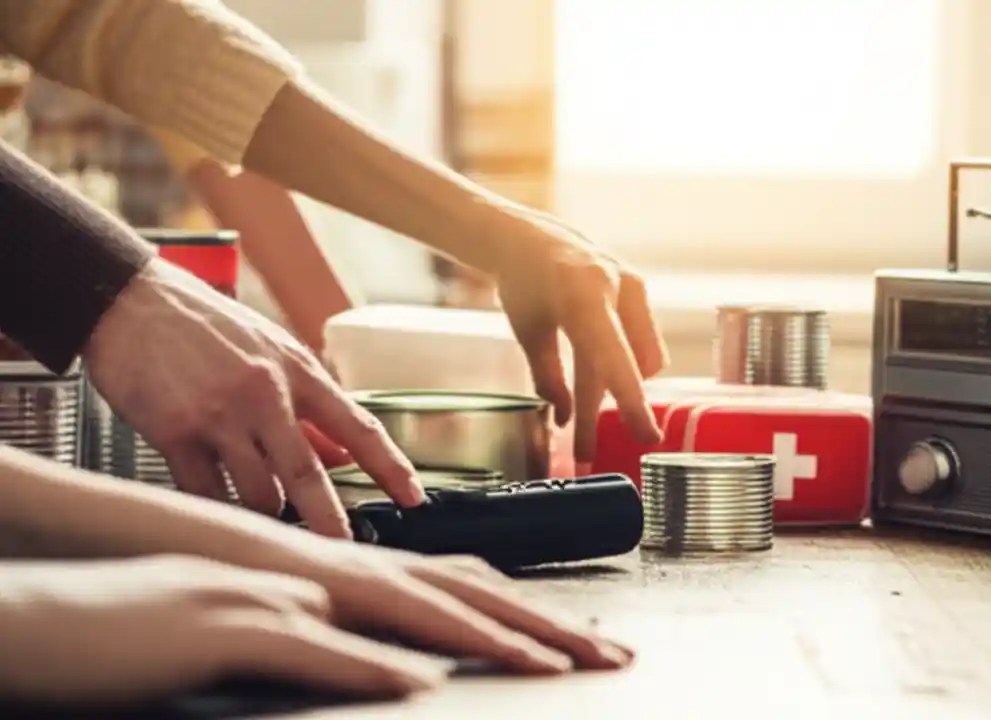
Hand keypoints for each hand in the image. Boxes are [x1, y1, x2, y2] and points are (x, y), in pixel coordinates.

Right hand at [0, 448, 634, 689]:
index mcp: (363, 570)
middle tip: (612, 654)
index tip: (588, 646)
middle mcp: (348, 571)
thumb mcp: (296, 605)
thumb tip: (411, 655)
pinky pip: (322, 640)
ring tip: (553, 663)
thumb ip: (354, 620)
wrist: (103, 568)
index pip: (468, 588)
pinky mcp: (247, 615)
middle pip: (468, 593)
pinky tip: (421, 682)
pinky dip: (375, 658)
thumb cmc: (194, 590)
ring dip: (488, 635)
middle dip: (544, 627)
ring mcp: (303, 587)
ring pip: (416, 606)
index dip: (532, 617)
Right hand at [83, 257, 420, 536]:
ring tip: (269, 523)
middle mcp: (265, 394)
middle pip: (308, 473)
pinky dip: (219, 510)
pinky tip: (222, 513)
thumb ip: (306, 404)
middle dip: (330, 520)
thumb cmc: (206, 326)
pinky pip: (206, 493)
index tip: (415, 498)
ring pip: (257, 492)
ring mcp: (219, 415)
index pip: (358, 426)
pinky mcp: (175, 432)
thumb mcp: (271, 351)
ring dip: (267, 516)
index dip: (391, 466)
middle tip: (346, 552)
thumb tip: (341, 456)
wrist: (132, 302)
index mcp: (298, 371)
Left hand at [495, 214, 667, 460]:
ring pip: (638, 358)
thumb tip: (566, 420)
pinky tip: (596, 383)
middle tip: (590, 450)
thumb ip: (549, 377)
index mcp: (583, 296)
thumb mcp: (529, 333)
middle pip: (627, 366)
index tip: (645, 436)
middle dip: (609, 412)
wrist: (531, 239)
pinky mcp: (639, 290)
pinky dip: (619, 366)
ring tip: (585, 426)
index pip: (614, 359)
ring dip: (612, 392)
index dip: (631, 402)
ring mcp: (633, 286)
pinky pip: (640, 341)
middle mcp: (617, 287)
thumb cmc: (525, 283)